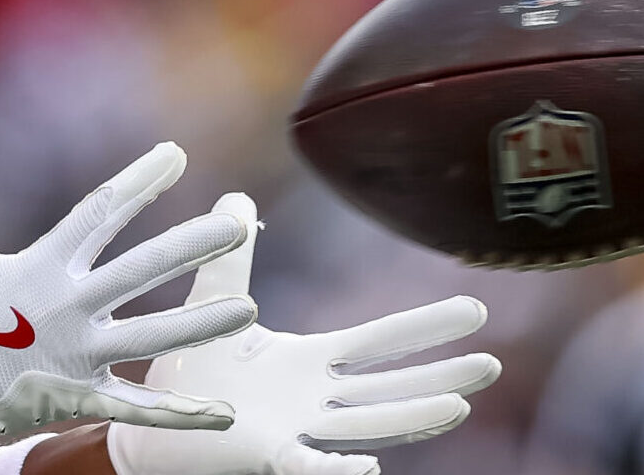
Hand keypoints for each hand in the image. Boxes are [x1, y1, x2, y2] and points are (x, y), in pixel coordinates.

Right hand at [0, 142, 257, 447]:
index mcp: (42, 266)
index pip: (100, 213)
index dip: (139, 182)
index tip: (176, 157)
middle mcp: (68, 306)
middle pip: (142, 270)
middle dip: (192, 247)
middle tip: (237, 227)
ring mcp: (77, 354)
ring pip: (152, 336)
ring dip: (203, 324)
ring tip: (249, 310)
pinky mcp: (79, 397)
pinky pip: (138, 407)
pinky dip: (181, 413)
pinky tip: (223, 412)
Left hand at [105, 194, 500, 474]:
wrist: (152, 423)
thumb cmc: (192, 369)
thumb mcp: (215, 300)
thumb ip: (231, 253)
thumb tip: (235, 195)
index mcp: (309, 361)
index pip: (378, 341)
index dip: (423, 326)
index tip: (474, 309)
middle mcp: (314, 398)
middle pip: (389, 385)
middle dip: (440, 374)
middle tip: (492, 364)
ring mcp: (297, 431)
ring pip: (365, 425)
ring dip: (412, 418)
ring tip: (458, 406)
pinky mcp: (268, 458)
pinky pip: (309, 465)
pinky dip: (339, 468)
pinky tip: (373, 465)